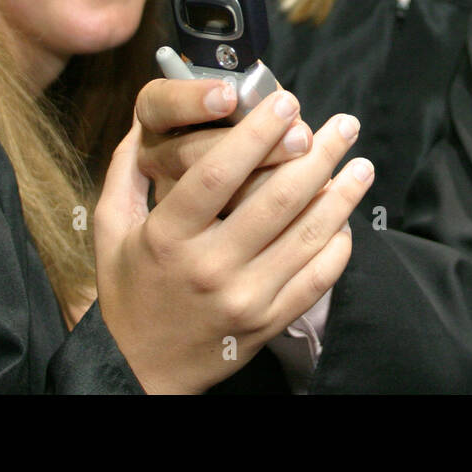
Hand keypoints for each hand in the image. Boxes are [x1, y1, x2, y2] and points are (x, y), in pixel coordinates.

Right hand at [94, 89, 372, 393]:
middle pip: (276, 199)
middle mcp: (209, 267)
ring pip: (306, 237)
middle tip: (343, 124)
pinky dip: (338, 244)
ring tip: (361, 164)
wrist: (139, 370)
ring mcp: (244, 298)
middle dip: (318, 154)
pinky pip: (317, 279)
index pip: (218, 173)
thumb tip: (144, 120)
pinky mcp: (268, 322)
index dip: (257, 133)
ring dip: (341, 196)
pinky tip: (347, 218)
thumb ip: (126, 172)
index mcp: (167, 236)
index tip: (286, 101)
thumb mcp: (111, 229)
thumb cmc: (128, 291)